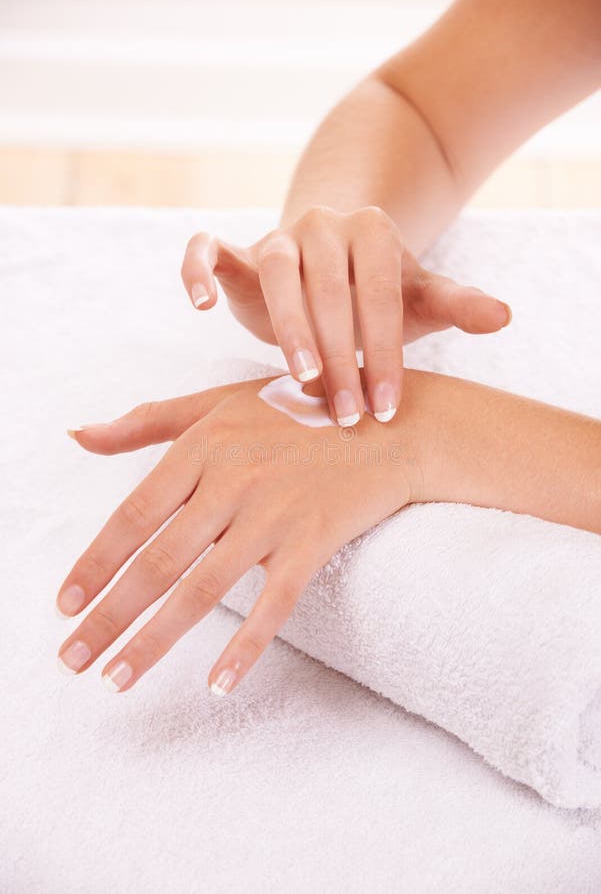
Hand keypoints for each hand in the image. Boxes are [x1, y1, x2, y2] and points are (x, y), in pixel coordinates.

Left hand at [57, 376, 421, 694]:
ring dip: (155, 641)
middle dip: (109, 617)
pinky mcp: (314, 541)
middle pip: (157, 562)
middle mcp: (232, 482)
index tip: (64, 606)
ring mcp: (274, 515)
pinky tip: (216, 684)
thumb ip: (149, 420)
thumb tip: (78, 435)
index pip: (133, 516)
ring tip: (118, 680)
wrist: (393, 420)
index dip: (94, 564)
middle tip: (73, 660)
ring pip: (203, 590)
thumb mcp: (221, 401)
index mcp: (203, 446)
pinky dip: (245, 647)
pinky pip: (274, 604)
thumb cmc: (300, 410)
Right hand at [180, 206, 510, 425]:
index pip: (380, 295)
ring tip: (299, 376)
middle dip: (340, 355)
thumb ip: (456, 304)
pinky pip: (206, 248)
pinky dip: (198, 270)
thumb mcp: (418, 301)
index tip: (387, 410)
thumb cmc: (378, 295)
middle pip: (330, 287)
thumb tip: (505, 317)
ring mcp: (276, 236)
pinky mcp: (235, 251)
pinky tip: (202, 306)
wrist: (332, 265)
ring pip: (277, 272)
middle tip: (344, 413)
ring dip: (289, 325)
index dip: (385, 353)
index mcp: (373, 233)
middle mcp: (323, 226)